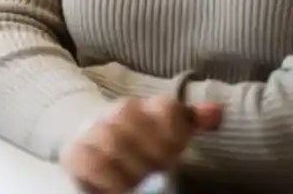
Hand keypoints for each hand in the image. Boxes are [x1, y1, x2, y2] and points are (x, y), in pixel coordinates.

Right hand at [61, 97, 222, 193]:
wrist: (91, 144)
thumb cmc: (139, 144)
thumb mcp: (167, 131)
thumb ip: (190, 120)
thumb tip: (217, 113)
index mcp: (146, 107)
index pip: (167, 109)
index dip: (176, 133)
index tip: (176, 152)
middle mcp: (118, 113)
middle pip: (136, 121)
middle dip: (154, 154)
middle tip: (159, 172)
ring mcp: (94, 131)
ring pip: (113, 140)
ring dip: (132, 167)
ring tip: (139, 182)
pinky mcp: (75, 153)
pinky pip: (92, 162)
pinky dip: (110, 178)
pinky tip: (121, 188)